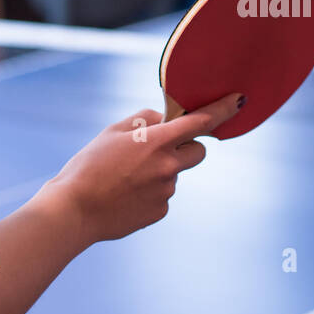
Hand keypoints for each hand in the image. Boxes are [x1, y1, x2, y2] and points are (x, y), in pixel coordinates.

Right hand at [38, 93, 243, 245]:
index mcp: (157, 141)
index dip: (223, 110)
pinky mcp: (159, 212)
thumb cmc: (88, 166)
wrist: (73, 210)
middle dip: (187, 147)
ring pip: (175, 175)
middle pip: (198, 151)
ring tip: (125, 178)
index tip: (240, 100)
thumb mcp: (112, 132)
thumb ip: (143, 121)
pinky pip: (162, 197)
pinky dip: (150, 194)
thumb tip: (162, 120)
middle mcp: (168, 167)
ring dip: (160, 172)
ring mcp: (166, 192)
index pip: (201, 121)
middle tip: (158, 150)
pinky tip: (125, 195)